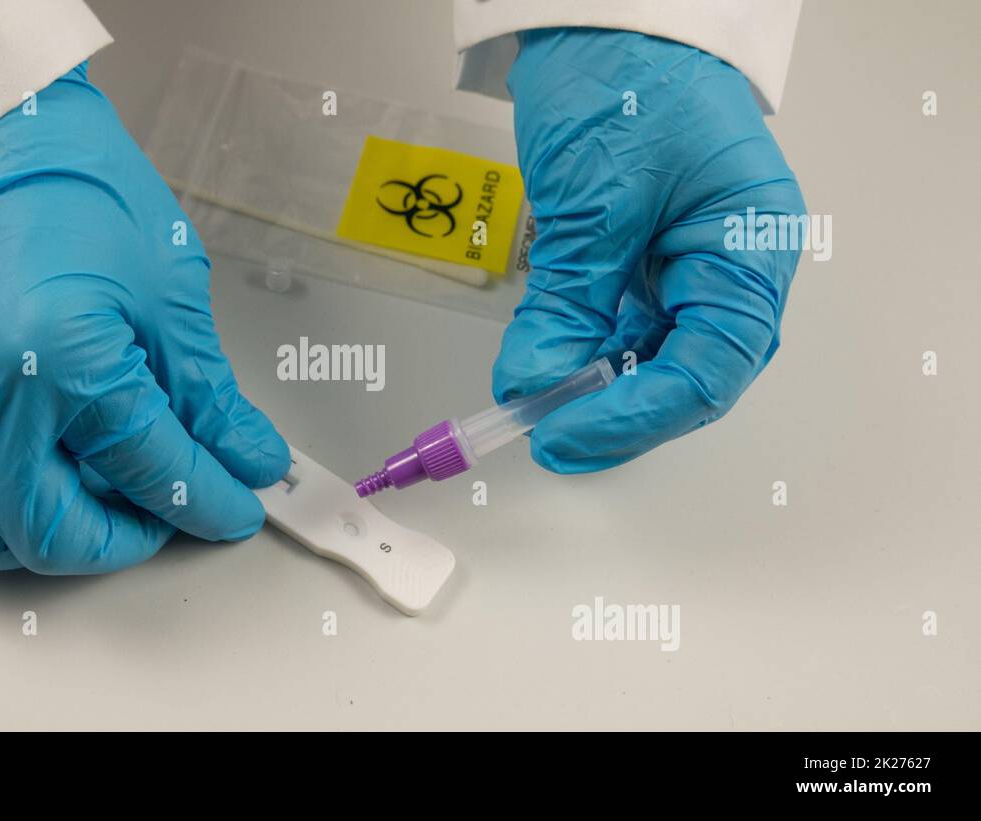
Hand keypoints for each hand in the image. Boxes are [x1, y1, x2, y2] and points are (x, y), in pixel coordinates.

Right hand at [0, 64, 288, 572]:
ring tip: (67, 510)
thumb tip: (247, 460)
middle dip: (121, 539)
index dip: (211, 499)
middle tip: (157, 510)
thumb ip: (205, 396)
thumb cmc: (79, 191)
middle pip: (53, 531)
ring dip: (19, 545)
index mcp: (69, 364)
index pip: (156, 473)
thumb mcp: (168, 294)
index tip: (235, 505)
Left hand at [493, 29, 805, 471]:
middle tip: (549, 434)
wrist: (603, 18)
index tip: (567, 434)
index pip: (708, 366)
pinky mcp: (645, 256)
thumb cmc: (628, 79)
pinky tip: (549, 361)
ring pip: (649, 354)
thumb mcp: (595, 199)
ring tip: (538, 403)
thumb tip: (535, 383)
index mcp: (751, 248)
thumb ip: (568, 300)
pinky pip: (622, 322)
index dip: (637, 415)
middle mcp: (729, 264)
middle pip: (685, 372)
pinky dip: (583, 346)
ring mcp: (687, 262)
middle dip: (616, 409)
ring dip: (594, 384)